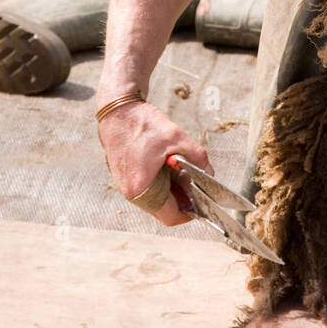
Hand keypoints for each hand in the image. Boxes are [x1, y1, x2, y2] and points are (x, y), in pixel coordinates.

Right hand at [98, 97, 212, 226]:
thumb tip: (209, 174)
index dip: (189, 213)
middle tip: (193, 184)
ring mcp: (123, 186)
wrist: (117, 111)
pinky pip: (145, 191)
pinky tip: (166, 167)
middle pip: (163, 211)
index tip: (200, 205)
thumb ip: (198, 159)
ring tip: (179, 172)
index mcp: (142, 187)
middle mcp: (130, 192)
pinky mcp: (122, 179)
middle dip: (180, 200)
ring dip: (169, 192)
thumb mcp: (178, 138)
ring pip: (154, 201)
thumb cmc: (143, 124)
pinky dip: (158, 184)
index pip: (170, 216)